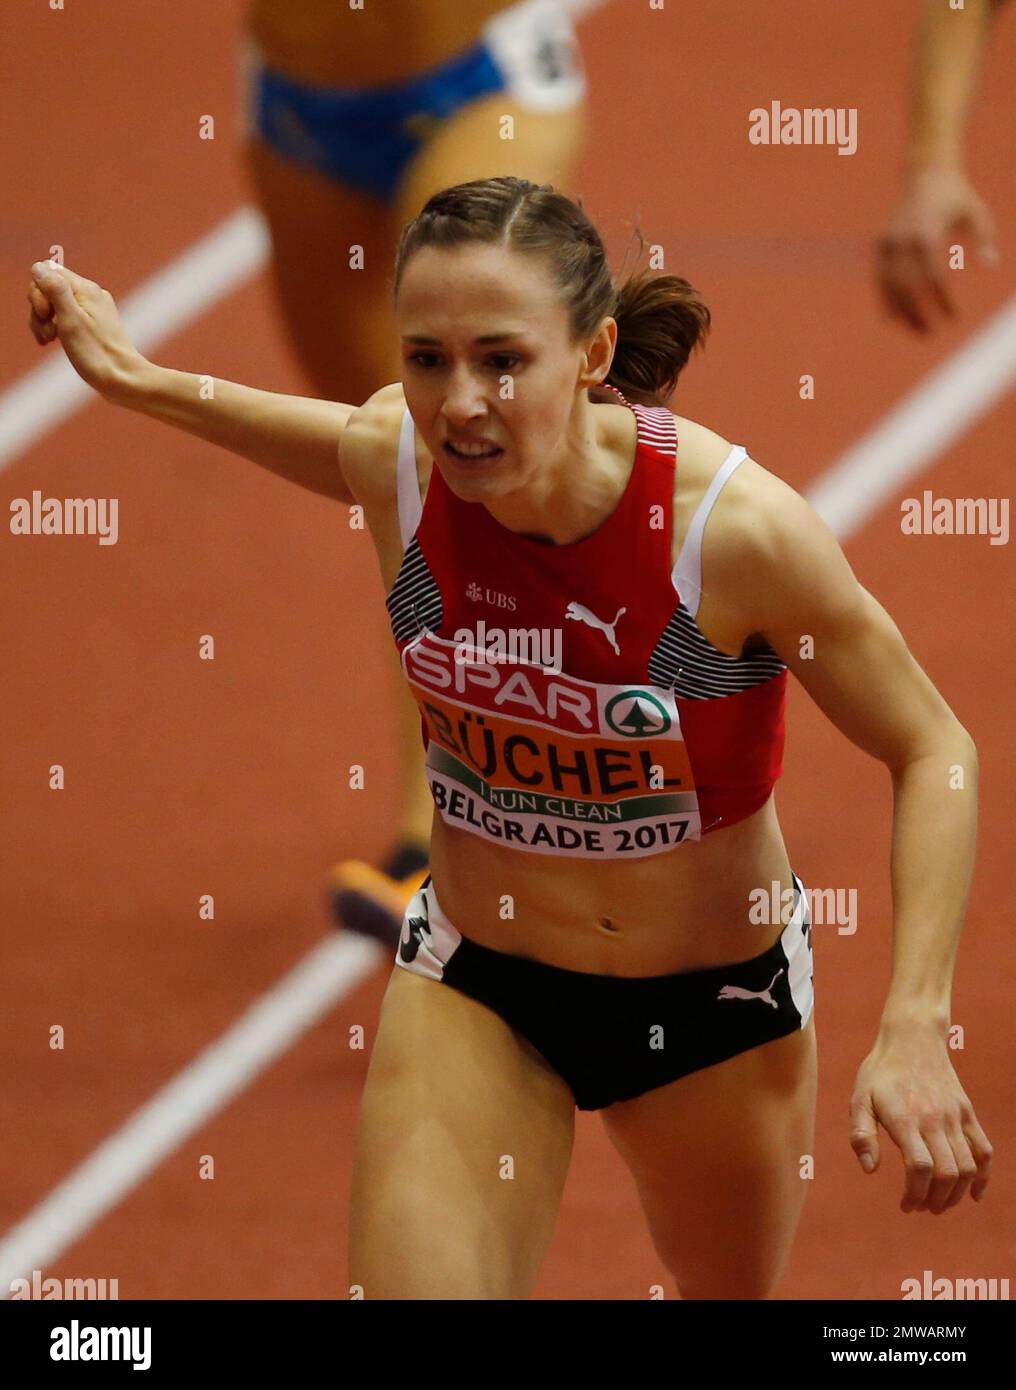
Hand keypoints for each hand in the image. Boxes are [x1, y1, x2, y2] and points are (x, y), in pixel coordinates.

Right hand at [27, 261, 148, 399]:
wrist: (124, 380)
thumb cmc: (96, 354)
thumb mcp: (70, 320)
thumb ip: (54, 290)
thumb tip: (39, 266)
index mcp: (85, 289)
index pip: (46, 272)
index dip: (38, 293)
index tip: (47, 315)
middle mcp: (90, 294)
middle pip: (48, 288)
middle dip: (39, 310)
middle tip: (49, 333)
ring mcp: (93, 309)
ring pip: (54, 304)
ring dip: (44, 322)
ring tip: (50, 341)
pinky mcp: (93, 324)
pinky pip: (65, 317)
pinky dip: (55, 328)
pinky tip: (54, 342)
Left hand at [849, 1020, 992, 1212]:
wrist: (912, 1038)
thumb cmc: (880, 1071)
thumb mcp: (859, 1098)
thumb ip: (861, 1134)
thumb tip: (869, 1169)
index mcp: (905, 1119)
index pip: (919, 1167)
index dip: (914, 1193)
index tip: (905, 1205)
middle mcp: (934, 1120)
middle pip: (946, 1173)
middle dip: (935, 1200)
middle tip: (922, 1208)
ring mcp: (954, 1117)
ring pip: (967, 1166)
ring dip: (956, 1194)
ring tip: (940, 1204)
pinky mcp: (967, 1113)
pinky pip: (983, 1150)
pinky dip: (984, 1176)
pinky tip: (975, 1194)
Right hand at [875, 167, 999, 332]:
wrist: (925, 172)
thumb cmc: (956, 195)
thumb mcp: (977, 212)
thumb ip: (984, 238)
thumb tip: (990, 266)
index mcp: (924, 232)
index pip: (930, 276)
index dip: (940, 299)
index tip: (952, 316)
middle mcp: (902, 240)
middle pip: (905, 286)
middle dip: (917, 313)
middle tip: (930, 334)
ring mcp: (888, 243)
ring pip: (888, 286)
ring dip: (900, 313)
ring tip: (915, 331)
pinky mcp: (880, 245)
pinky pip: (880, 279)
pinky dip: (886, 300)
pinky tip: (893, 320)